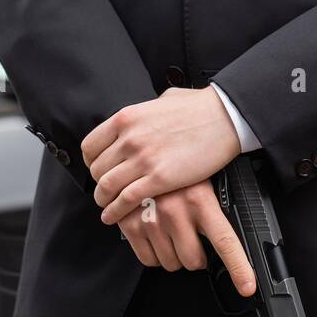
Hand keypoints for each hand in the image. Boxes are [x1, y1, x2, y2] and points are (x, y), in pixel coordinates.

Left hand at [84, 86, 240, 226]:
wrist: (226, 118)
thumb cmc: (200, 108)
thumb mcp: (164, 100)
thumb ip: (146, 111)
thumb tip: (143, 116)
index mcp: (126, 118)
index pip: (90, 147)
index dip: (91, 163)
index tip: (98, 170)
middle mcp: (130, 138)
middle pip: (97, 170)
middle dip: (100, 183)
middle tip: (107, 191)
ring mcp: (143, 159)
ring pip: (107, 187)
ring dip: (104, 201)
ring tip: (108, 207)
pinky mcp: (159, 179)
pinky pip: (126, 200)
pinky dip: (115, 212)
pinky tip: (114, 217)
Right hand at [117, 180, 256, 295]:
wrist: (140, 154)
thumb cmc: (177, 173)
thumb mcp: (201, 183)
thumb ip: (210, 212)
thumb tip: (223, 246)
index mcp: (201, 200)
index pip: (225, 242)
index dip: (238, 269)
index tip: (247, 287)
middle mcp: (176, 211)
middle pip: (193, 260)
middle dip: (194, 257)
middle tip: (191, 240)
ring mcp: (152, 220)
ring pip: (170, 263)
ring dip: (173, 256)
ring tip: (171, 234)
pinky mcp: (131, 225)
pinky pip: (148, 260)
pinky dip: (153, 255)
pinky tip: (156, 237)